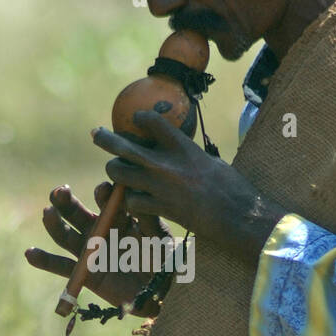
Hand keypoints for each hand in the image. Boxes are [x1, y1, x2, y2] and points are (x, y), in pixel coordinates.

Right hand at [24, 182, 174, 317]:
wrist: (164, 293)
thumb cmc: (166, 261)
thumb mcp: (159, 237)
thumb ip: (147, 218)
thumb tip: (135, 194)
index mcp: (120, 216)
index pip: (106, 200)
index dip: (103, 193)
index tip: (105, 190)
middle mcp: (101, 229)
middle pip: (78, 212)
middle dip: (67, 202)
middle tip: (60, 191)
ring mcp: (90, 251)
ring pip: (66, 235)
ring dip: (54, 223)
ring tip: (47, 213)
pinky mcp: (85, 273)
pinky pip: (61, 266)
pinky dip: (45, 260)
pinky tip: (30, 253)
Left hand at [92, 110, 287, 265]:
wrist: (239, 216)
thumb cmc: (232, 187)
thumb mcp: (210, 160)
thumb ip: (186, 153)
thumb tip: (174, 147)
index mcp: (182, 146)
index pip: (149, 120)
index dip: (139, 119)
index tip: (136, 121)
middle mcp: (166, 164)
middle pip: (123, 146)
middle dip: (106, 139)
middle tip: (96, 134)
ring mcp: (160, 187)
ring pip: (118, 173)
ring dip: (116, 172)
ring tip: (119, 172)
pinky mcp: (159, 208)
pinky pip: (131, 201)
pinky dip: (131, 201)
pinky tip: (136, 200)